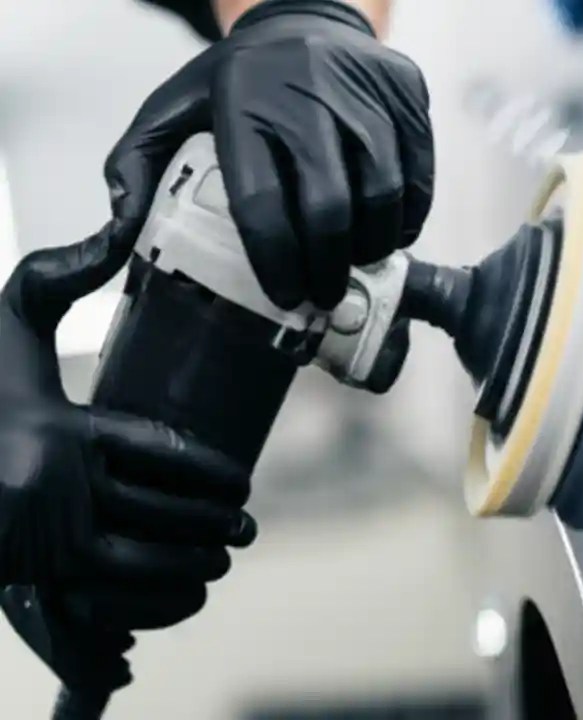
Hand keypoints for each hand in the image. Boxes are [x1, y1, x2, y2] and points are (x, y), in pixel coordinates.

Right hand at [0, 222, 256, 689]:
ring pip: (129, 566)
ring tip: (220, 562)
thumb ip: (57, 276)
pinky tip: (179, 599)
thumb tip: (123, 227)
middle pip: (153, 514)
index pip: (155, 450)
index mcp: (50, 429)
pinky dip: (143, 607)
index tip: (242, 480)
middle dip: (209, 526)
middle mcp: (39, 490)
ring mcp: (25, 538)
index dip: (209, 471)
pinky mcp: (14, 574)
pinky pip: (93, 603)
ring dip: (184, 569)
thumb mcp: (2, 322)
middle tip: (246, 528)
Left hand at [106, 0, 433, 310]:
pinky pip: (420, 175)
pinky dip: (409, 217)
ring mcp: (365, 91)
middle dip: (329, 268)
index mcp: (243, 102)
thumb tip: (120, 233)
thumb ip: (139, 166)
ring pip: (384, 196)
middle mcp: (308, 93)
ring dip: (372, 247)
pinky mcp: (407, 93)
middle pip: (330, 208)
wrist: (307, 18)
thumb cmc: (241, 82)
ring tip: (355, 264)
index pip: (261, 203)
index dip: (276, 262)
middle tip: (324, 293)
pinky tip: (389, 232)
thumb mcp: (175, 108)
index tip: (284, 295)